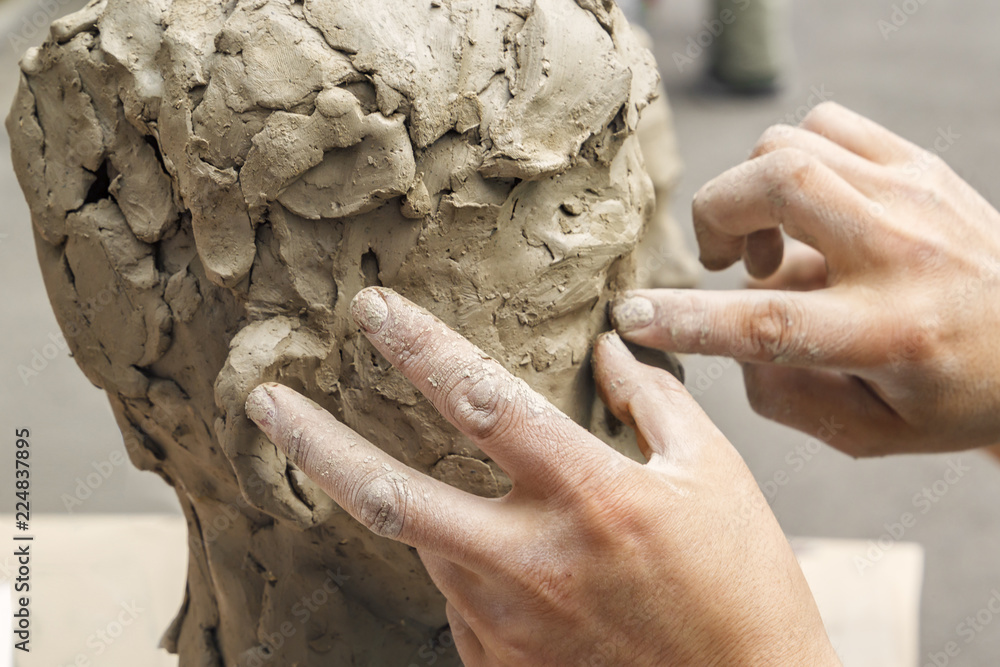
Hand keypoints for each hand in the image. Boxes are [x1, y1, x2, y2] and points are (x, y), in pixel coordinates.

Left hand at [246, 288, 839, 665]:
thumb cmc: (742, 585)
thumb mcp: (712, 474)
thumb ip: (650, 400)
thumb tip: (605, 349)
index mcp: (589, 498)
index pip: (482, 401)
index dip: (419, 347)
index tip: (370, 310)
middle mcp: (530, 562)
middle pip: (391, 496)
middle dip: (315, 443)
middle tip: (265, 402)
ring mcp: (506, 624)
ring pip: (424, 542)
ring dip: (412, 501)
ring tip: (439, 482)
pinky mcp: (500, 665)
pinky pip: (456, 596)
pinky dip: (462, 561)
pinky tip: (503, 559)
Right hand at [611, 102, 999, 456]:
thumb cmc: (951, 395)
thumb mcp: (869, 433)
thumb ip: (783, 398)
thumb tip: (727, 343)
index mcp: (890, 335)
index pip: (768, 322)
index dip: (686, 317)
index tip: (632, 316)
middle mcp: (902, 254)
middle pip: (777, 187)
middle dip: (716, 216)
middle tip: (722, 261)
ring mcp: (912, 196)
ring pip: (791, 147)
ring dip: (751, 193)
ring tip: (769, 243)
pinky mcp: (917, 164)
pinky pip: (825, 126)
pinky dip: (791, 161)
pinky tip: (804, 208)